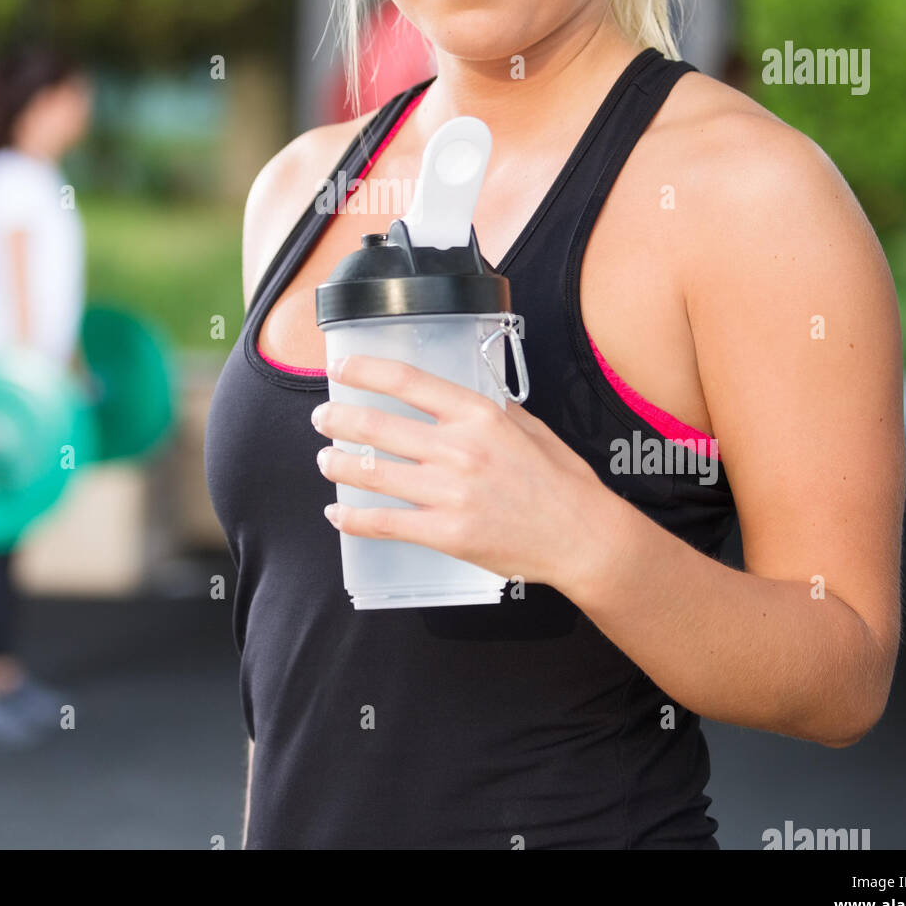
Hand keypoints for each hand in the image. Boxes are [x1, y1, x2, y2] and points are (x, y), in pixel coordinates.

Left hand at [311, 354, 621, 592]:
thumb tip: (457, 399)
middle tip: (322, 418)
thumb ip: (490, 411)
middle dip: (338, 419)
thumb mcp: (530, 427)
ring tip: (325, 459)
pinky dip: (353, 518)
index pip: (407, 382)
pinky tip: (338, 512)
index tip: (340, 368)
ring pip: (372, 473)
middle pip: (378, 426)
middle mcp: (458, 448)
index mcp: (478, 415)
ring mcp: (449, 492)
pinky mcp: (445, 532)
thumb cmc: (561, 481)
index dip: (365, 371)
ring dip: (338, 464)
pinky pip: (384, 522)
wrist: (583, 537)